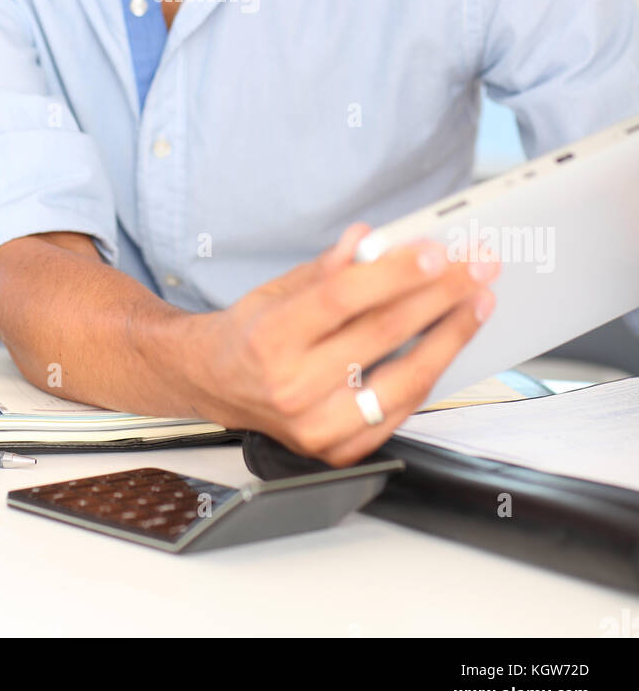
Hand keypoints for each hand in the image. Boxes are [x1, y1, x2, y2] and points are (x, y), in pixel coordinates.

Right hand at [182, 223, 498, 466]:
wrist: (214, 384)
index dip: (394, 274)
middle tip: (475, 268)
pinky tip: (449, 344)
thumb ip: (330, 267)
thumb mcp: (279, 289)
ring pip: (400, 381)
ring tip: (476, 304)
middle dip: (438, 295)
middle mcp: (291, 386)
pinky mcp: (335, 449)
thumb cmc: (250, 333)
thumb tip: (371, 240)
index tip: (436, 253)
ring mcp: (314, 425)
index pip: (343, 299)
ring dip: (449, 338)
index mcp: (272, 337)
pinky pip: (398, 412)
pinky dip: (429, 376)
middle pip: (380, 335)